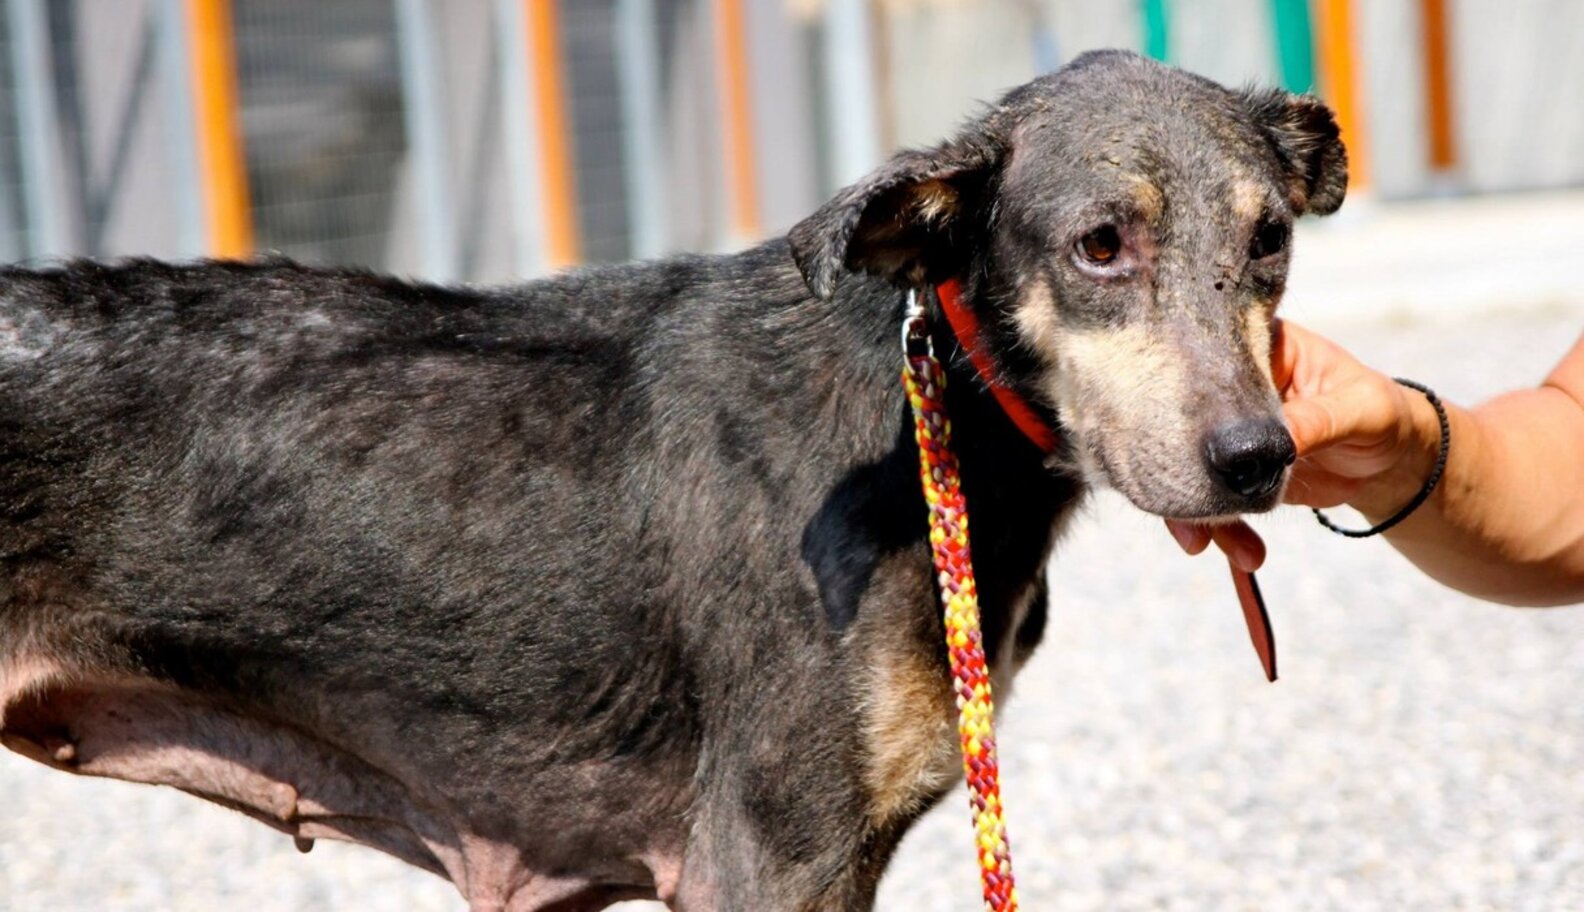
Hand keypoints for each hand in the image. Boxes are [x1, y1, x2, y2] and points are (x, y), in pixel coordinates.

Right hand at [1165, 319, 1438, 563]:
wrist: (1393, 464)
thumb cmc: (1381, 414)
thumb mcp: (1360, 408)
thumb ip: (1315, 420)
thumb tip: (1270, 440)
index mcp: (1256, 349)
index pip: (1206, 362)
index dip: (1183, 393)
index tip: (1177, 431)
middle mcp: (1229, 388)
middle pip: (1181, 422)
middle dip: (1180, 470)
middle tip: (1189, 514)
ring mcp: (1226, 436)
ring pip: (1189, 469)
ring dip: (1199, 514)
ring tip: (1229, 548)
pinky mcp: (1230, 474)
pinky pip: (1210, 501)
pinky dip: (1221, 531)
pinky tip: (1246, 553)